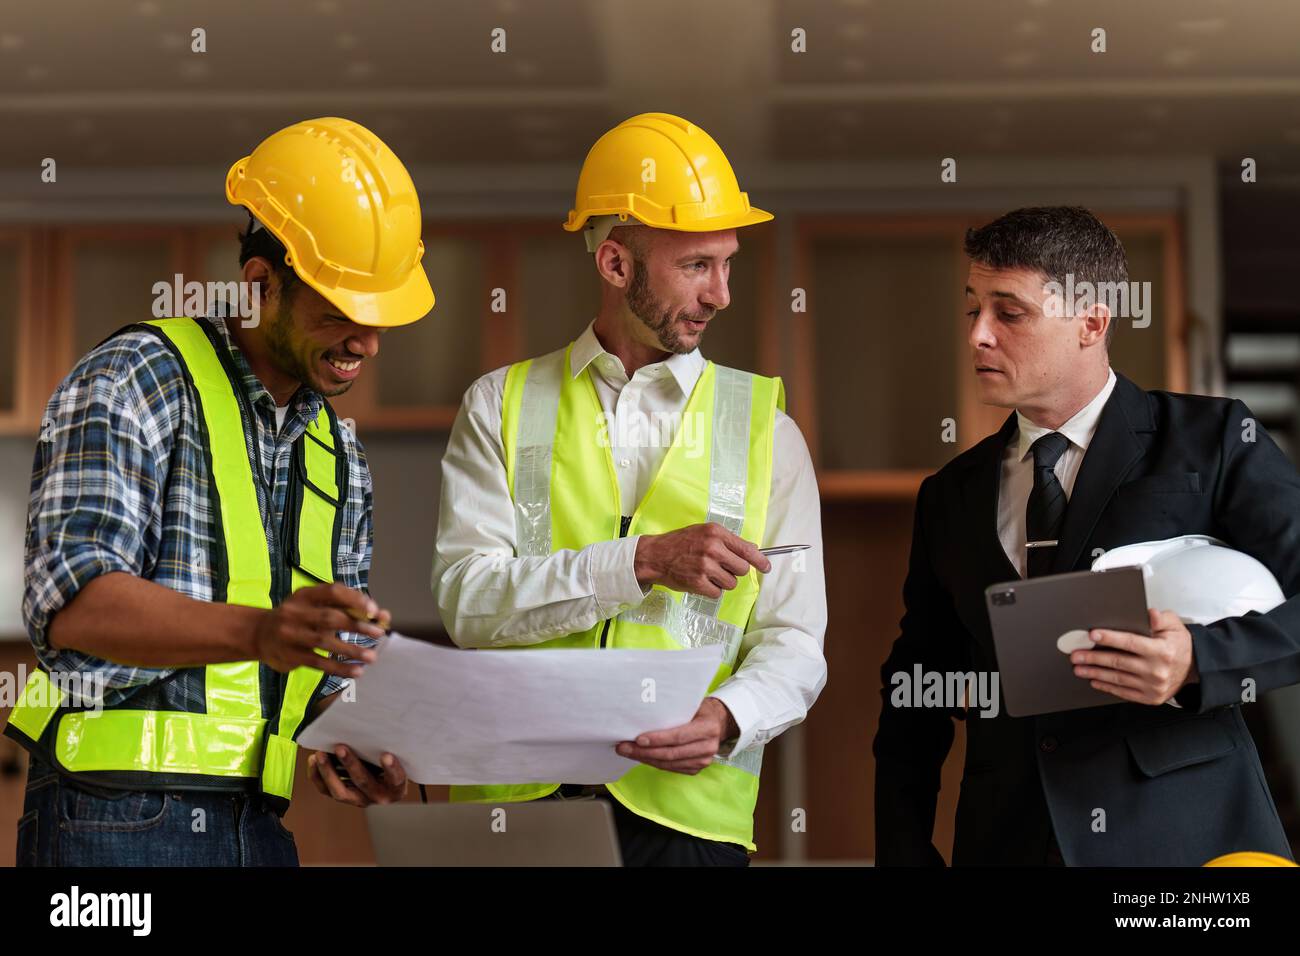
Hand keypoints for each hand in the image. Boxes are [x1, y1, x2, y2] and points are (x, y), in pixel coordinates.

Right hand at [253, 582, 388, 677]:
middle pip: (330, 618)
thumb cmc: (299, 618)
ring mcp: (290, 634)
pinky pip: (318, 663)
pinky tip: (357, 671)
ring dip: (351, 650)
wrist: (259, 634)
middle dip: (357, 626)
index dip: (355, 600)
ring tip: (372, 657)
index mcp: (305, 595)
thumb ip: (348, 608)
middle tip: (379, 633)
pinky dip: (339, 668)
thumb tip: (384, 616)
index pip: (333, 592)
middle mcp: (295, 612)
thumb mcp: (316, 606)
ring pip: (324, 642)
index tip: (374, 609)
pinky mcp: (289, 655)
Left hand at [308, 745, 407, 806]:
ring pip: (340, 792)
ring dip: (328, 772)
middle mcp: (378, 796)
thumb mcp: (395, 755)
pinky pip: (325, 790)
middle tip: (341, 748)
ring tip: (320, 754)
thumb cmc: (388, 757)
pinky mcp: (342, 796)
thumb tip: (375, 725)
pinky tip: (314, 759)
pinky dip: (317, 775)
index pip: (396, 779)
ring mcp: (358, 799)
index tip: (387, 755)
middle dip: (351, 765)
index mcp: (396, 788)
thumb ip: (387, 747)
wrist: (380, 773)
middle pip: (364, 783)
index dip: (392, 769)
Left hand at [616, 697, 738, 773]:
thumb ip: (674, 709)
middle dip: (644, 752)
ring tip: (627, 752)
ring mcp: (703, 761)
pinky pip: (671, 768)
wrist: (719, 722)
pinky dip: (654, 763)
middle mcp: (708, 747)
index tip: (638, 739)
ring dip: (645, 759)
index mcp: (707, 728)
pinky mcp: (696, 769)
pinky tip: (641, 756)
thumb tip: (643, 711)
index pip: (679, 736)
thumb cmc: (700, 709)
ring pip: (668, 764)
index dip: (658, 739)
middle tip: (623, 747)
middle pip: (671, 753)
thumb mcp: (692, 703)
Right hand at [633, 522, 770, 598]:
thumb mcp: (704, 532)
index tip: (766, 567)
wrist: (655, 555)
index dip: (760, 561)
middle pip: (742, 569)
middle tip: (720, 568)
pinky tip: (700, 581)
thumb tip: (752, 550)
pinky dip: (711, 590)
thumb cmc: (680, 543)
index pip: (747, 549)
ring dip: (722, 582)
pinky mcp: (698, 583)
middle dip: (734, 571)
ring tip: (707, 574)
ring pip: (731, 583)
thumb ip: (727, 540)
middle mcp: (713, 548)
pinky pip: (717, 593)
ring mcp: (705, 566)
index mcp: (716, 533)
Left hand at [1070, 608, 1198, 704]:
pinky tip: (1095, 680)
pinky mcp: (1150, 697)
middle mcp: (1157, 670)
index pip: (1131, 642)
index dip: (1110, 638)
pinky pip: (1124, 692)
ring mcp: (1153, 686)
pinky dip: (1107, 686)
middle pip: (1119, 662)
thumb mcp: (1174, 626)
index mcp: (1162, 651)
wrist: (1194, 668)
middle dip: (1094, 658)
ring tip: (1079, 668)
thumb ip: (1160, 618)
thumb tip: (1149, 613)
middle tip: (1076, 655)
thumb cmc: (1179, 645)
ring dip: (1095, 673)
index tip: (1092, 634)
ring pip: (1118, 678)